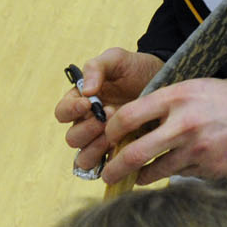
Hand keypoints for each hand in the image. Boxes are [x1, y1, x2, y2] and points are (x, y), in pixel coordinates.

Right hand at [58, 47, 161, 169]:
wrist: (164, 79)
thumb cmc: (136, 68)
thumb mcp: (116, 59)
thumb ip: (96, 67)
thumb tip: (86, 91)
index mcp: (80, 102)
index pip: (62, 113)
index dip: (71, 110)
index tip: (88, 103)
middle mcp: (88, 124)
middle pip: (73, 139)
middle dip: (88, 129)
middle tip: (109, 114)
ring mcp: (103, 140)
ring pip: (85, 158)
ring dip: (97, 147)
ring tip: (115, 133)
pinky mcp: (120, 153)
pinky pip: (107, 168)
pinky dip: (112, 163)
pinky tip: (125, 147)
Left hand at [97, 76, 226, 185]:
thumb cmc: (224, 98)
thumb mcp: (191, 88)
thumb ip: (161, 104)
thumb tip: (130, 125)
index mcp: (175, 98)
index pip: (128, 117)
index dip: (111, 131)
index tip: (109, 137)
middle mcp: (183, 125)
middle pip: (134, 153)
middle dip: (114, 168)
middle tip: (106, 174)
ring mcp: (197, 150)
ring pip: (155, 171)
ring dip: (141, 176)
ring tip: (136, 177)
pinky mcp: (210, 168)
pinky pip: (181, 174)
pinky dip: (174, 172)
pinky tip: (176, 166)